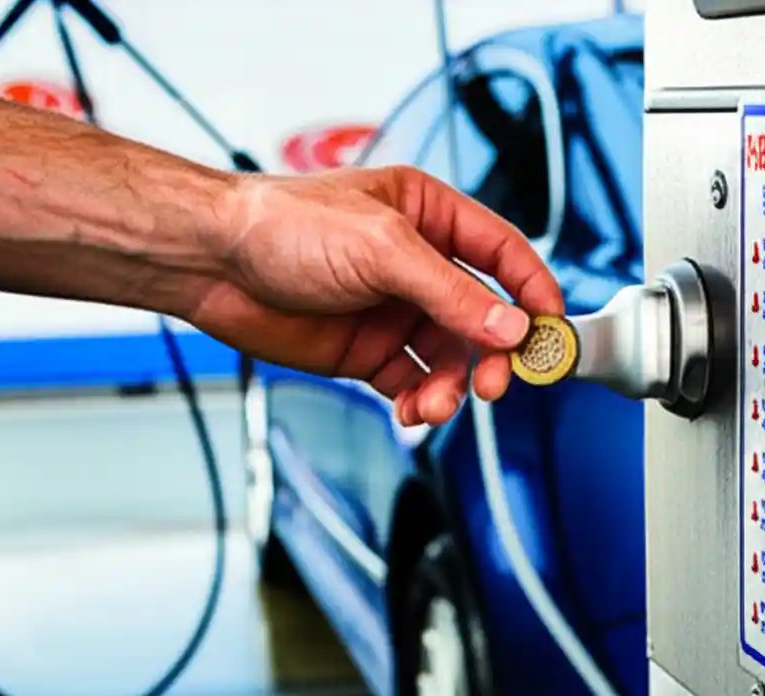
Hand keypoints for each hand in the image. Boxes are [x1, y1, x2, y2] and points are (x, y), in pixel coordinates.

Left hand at [189, 166, 563, 425]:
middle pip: (484, 316)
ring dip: (452, 387)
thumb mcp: (382, 249)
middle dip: (493, 354)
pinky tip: (412, 410)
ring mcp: (394, 310)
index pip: (504, 254)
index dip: (534, 292)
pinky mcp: (369, 351)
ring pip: (451, 358)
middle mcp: (419, 264)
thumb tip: (510, 327)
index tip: (553, 331)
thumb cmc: (284, 226)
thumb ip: (452, 292)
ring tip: (434, 404)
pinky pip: (414, 382)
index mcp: (430, 217)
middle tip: (495, 382)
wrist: (212, 263)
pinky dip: (420, 401)